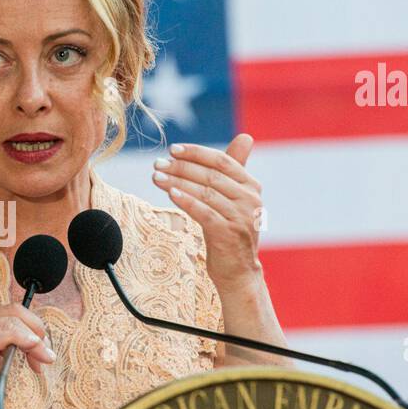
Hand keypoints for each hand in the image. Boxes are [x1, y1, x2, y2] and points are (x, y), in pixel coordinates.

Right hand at [0, 304, 54, 408]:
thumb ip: (11, 348)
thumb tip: (37, 341)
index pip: (13, 312)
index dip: (34, 326)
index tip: (43, 349)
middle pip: (15, 312)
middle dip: (37, 332)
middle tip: (45, 355)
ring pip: (10, 322)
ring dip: (33, 340)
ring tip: (41, 360)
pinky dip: (19, 340)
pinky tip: (30, 350)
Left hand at [151, 133, 263, 292]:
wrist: (238, 271)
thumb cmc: (230, 231)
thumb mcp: (234, 198)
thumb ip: (234, 170)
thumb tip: (245, 137)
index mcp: (251, 186)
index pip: (222, 161)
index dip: (196, 153)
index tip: (173, 149)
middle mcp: (249, 199)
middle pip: (211, 175)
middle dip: (181, 167)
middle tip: (158, 164)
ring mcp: (241, 217)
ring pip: (205, 192)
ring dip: (177, 182)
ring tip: (156, 177)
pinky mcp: (228, 233)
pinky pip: (203, 212)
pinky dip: (186, 201)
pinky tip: (170, 193)